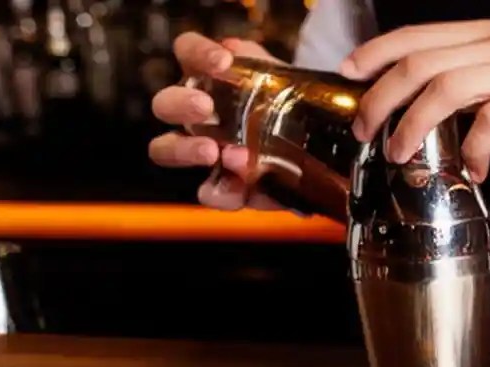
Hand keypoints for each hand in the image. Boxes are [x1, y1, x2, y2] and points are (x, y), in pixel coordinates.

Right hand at [148, 33, 282, 209]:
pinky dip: (220, 192)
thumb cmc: (296, 111)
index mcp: (211, 79)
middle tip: (206, 107)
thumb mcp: (288, 86)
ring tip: (212, 151)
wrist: (324, 153)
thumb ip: (266, 70)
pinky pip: (207, 191)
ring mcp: (203, 151)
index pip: (187, 53)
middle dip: (183, 104)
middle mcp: (199, 113)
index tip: (223, 63)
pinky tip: (238, 188)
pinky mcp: (223, 185)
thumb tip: (243, 52)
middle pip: (165, 103)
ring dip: (185, 148)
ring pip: (165, 148)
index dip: (198, 54)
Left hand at [339, 20, 489, 180]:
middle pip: (420, 63)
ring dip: (414, 124)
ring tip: (400, 152)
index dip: (376, 52)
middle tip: (365, 130)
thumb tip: (407, 106)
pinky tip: (472, 169)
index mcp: (480, 35)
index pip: (416, 35)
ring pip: (446, 89)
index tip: (349, 74)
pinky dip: (473, 148)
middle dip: (383, 98)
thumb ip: (458, 81)